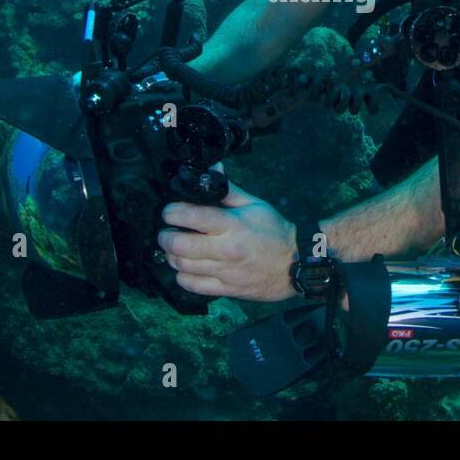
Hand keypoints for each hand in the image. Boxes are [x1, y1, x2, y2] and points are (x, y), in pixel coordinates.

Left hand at [157, 181, 297, 302]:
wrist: (294, 265)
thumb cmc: (274, 232)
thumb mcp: (254, 204)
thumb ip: (228, 189)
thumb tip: (211, 170)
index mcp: (232, 225)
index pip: (191, 216)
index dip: (172, 212)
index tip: (169, 211)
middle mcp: (225, 249)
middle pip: (179, 245)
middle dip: (165, 236)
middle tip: (167, 231)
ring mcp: (224, 271)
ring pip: (181, 266)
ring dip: (171, 256)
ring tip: (175, 248)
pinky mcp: (225, 288)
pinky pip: (191, 285)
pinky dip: (181, 276)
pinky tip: (186, 267)